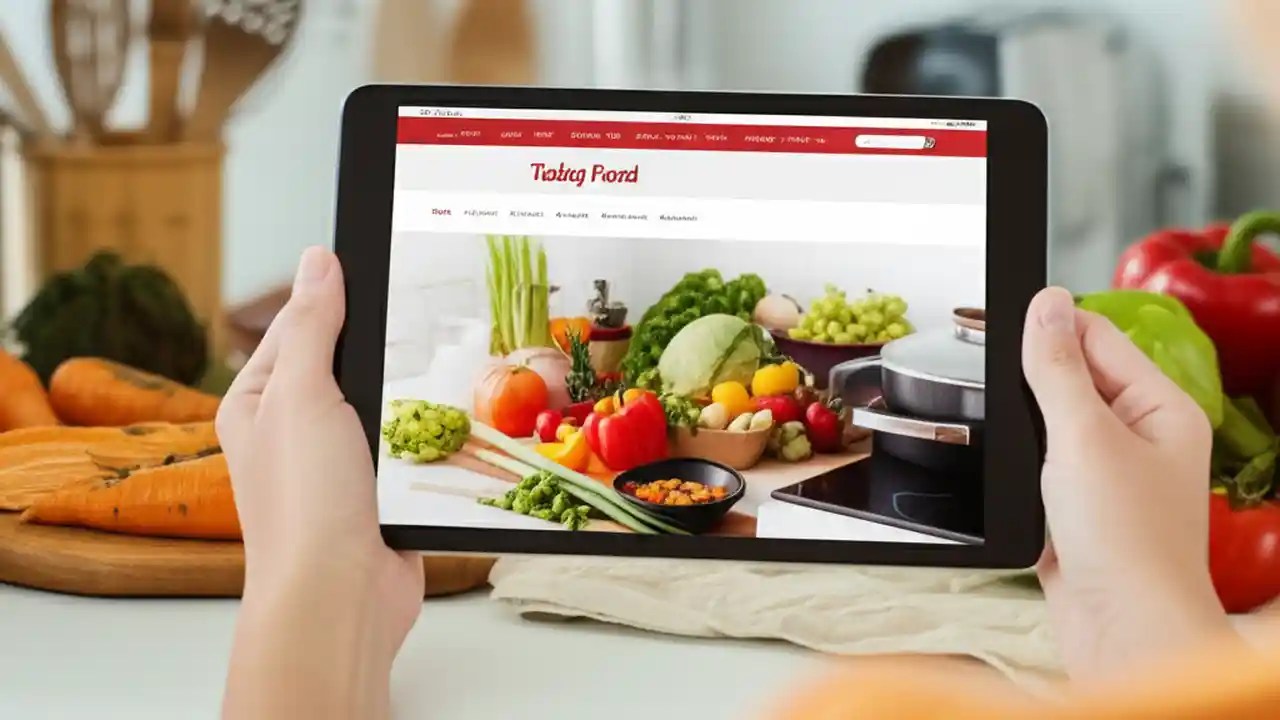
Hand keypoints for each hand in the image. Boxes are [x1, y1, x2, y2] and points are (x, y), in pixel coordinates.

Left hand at [218, 247, 422, 718]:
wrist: (340, 598)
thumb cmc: (305, 501)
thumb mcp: (302, 395)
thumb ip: (313, 326)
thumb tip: (318, 260)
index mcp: (258, 403)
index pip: (298, 326)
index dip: (338, 297)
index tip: (383, 265)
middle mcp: (294, 432)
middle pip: (347, 364)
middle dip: (384, 350)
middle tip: (427, 318)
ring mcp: (338, 466)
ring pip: (384, 407)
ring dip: (410, 399)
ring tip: (445, 371)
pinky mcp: (378, 495)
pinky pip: (408, 449)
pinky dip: (427, 439)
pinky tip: (449, 424)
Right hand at [1022, 287, 1232, 682]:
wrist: (1121, 633)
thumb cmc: (1126, 543)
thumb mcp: (1083, 437)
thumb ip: (1058, 367)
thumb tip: (1046, 302)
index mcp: (1162, 408)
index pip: (1099, 337)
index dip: (1049, 326)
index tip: (1000, 321)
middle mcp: (1140, 438)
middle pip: (1072, 378)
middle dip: (1031, 381)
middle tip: (1000, 387)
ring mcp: (1108, 476)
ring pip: (1049, 424)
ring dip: (1024, 429)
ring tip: (1017, 446)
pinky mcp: (1076, 511)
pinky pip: (1038, 469)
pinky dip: (1019, 471)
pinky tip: (1016, 483)